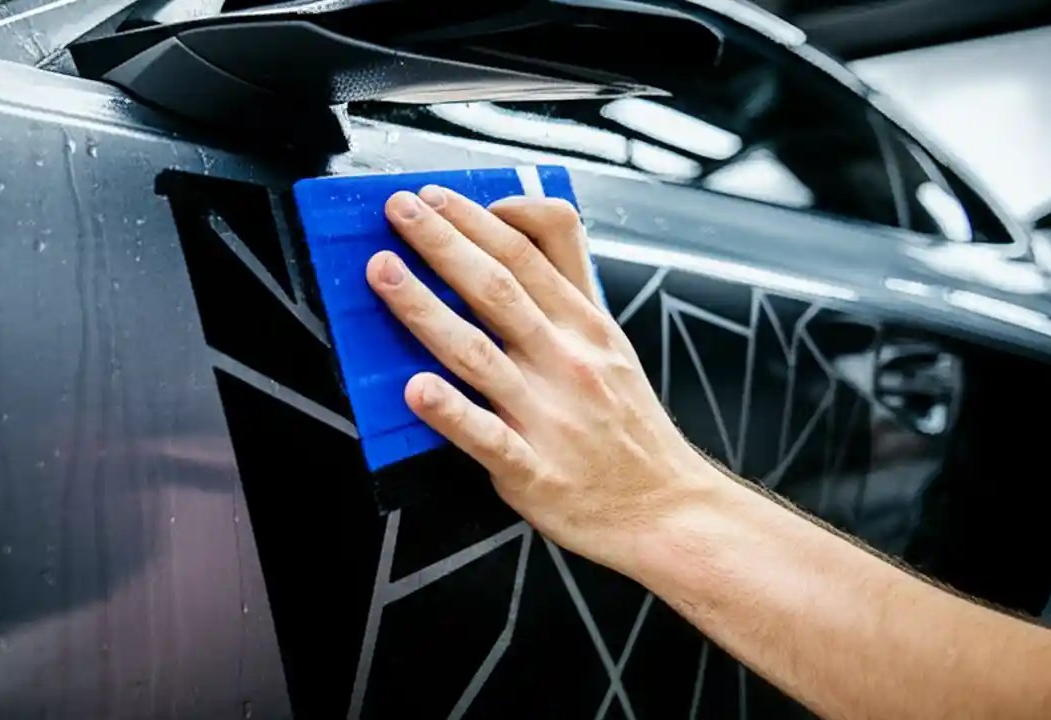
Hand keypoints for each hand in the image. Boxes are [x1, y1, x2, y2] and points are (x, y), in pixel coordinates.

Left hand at [365, 185, 718, 568]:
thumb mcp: (612, 342)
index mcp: (586, 327)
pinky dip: (450, 411)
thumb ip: (566, 287)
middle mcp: (567, 362)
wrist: (668, 508)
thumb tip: (515, 231)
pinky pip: (485, 436)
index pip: (528, 254)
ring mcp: (550, 416)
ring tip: (382, 272)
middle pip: (498, 288)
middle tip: (398, 209)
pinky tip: (414, 389)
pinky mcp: (534, 470)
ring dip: (424, 308)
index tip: (438, 196)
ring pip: (477, 352)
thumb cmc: (628, 425)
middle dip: (443, 243)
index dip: (477, 220)